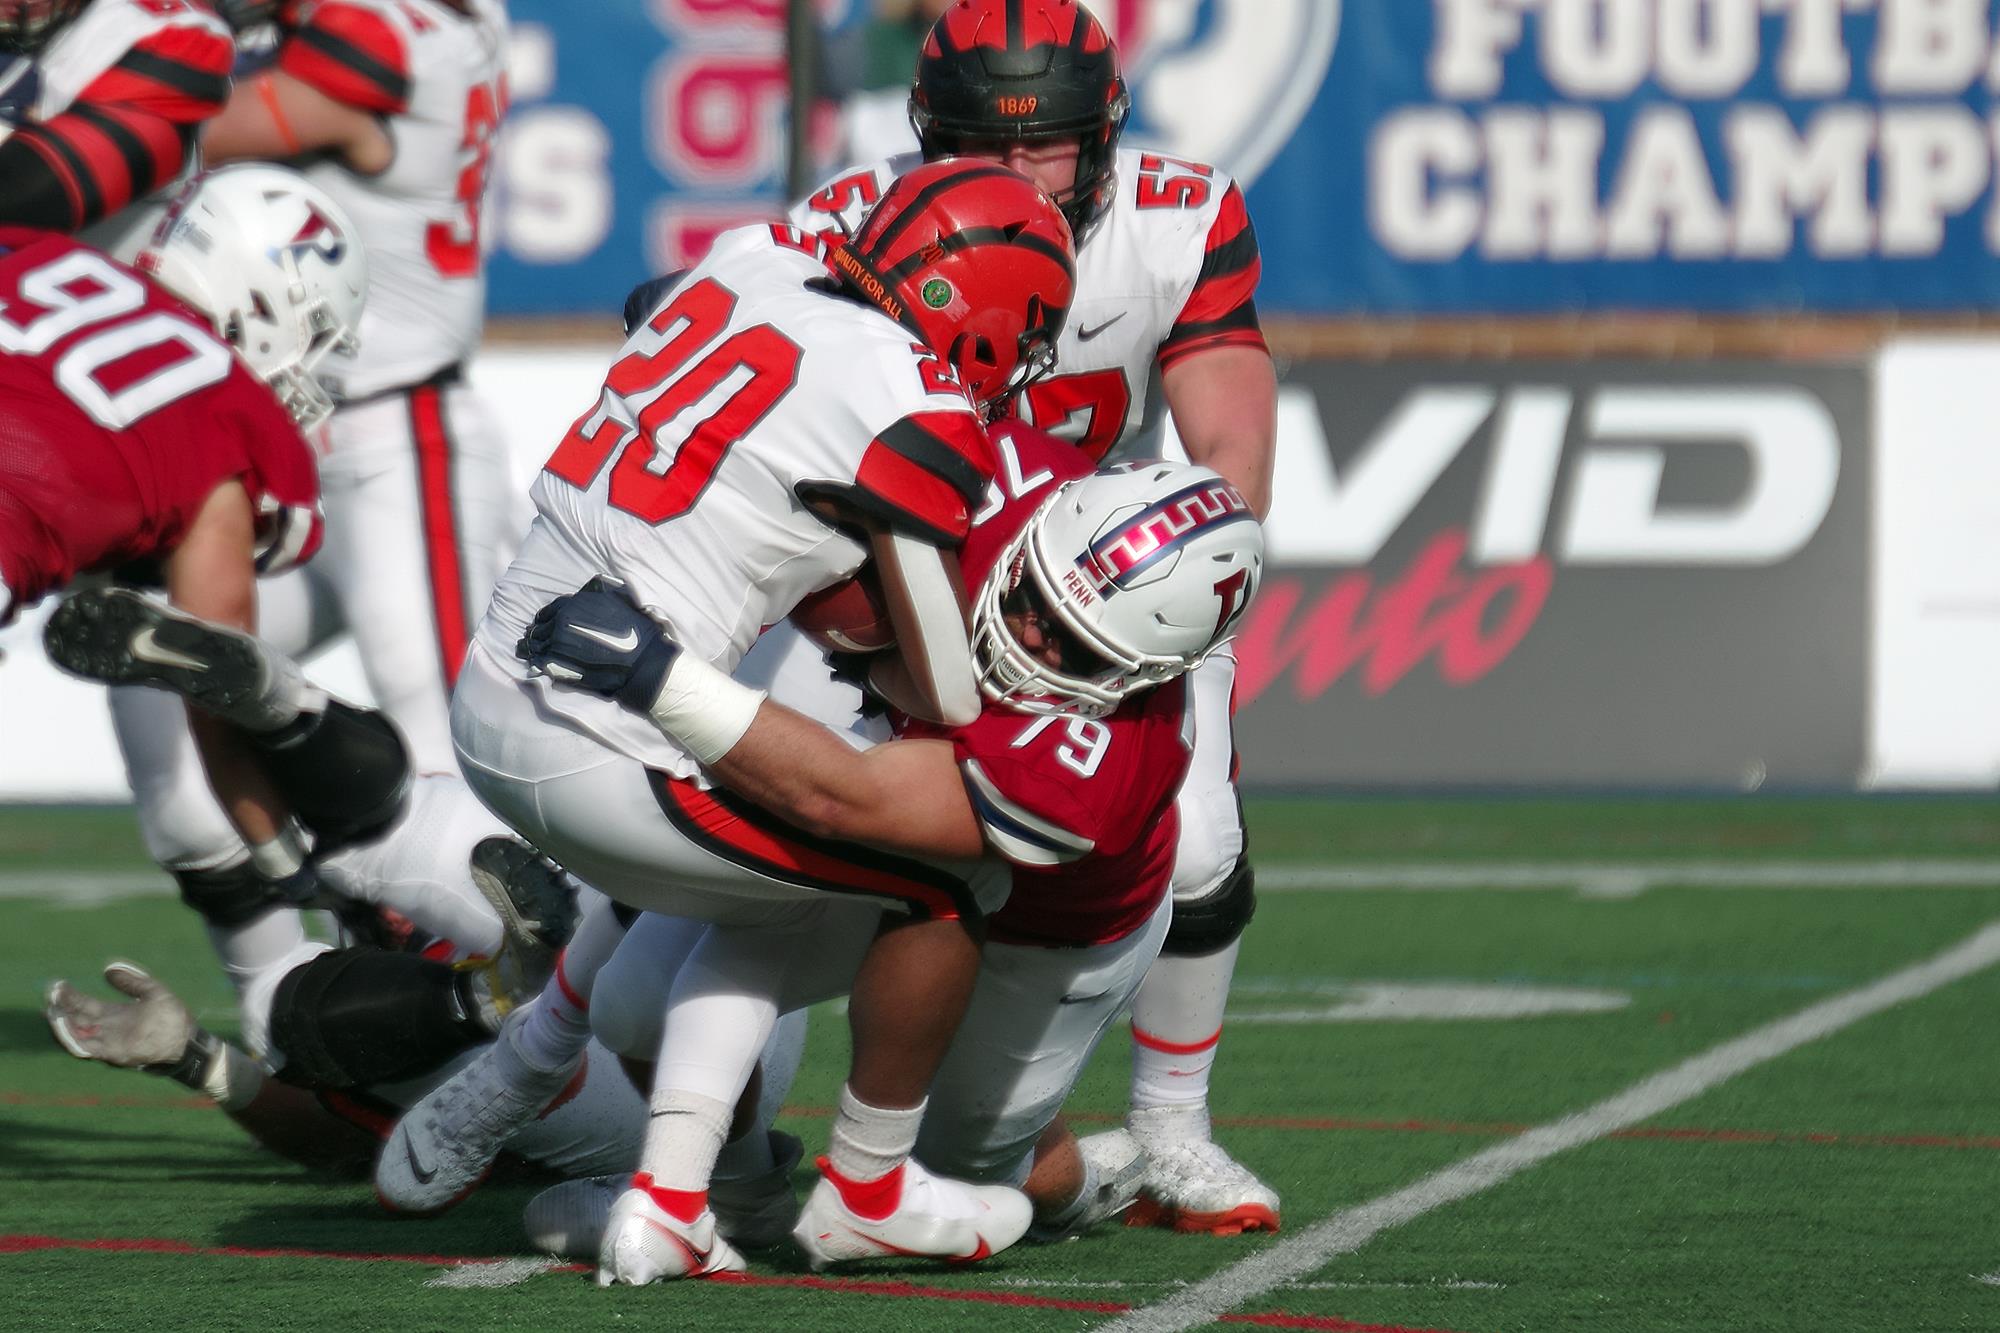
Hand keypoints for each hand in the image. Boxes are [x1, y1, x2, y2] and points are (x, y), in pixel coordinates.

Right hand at [46, 962, 196, 1071]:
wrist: (187, 1038)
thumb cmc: (172, 1016)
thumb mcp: (152, 992)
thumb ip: (131, 982)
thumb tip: (108, 969)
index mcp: (114, 1014)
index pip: (85, 1005)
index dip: (71, 996)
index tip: (58, 985)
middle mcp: (107, 1028)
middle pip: (77, 1019)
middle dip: (61, 1009)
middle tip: (49, 995)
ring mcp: (108, 1041)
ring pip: (77, 1034)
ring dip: (63, 1025)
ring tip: (52, 1011)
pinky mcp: (113, 1052)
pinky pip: (87, 1049)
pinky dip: (73, 1040)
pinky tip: (64, 1028)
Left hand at [517, 576, 681, 711]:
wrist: (642, 661)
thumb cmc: (636, 631)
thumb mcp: (620, 598)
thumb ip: (601, 591)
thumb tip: (593, 585)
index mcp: (576, 603)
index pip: (551, 609)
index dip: (547, 617)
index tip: (544, 623)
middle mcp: (563, 619)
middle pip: (541, 626)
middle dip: (537, 632)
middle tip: (532, 638)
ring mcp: (558, 642)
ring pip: (535, 644)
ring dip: (532, 647)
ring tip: (527, 651)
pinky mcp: (558, 664)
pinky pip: (539, 661)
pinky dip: (536, 662)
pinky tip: (535, 664)